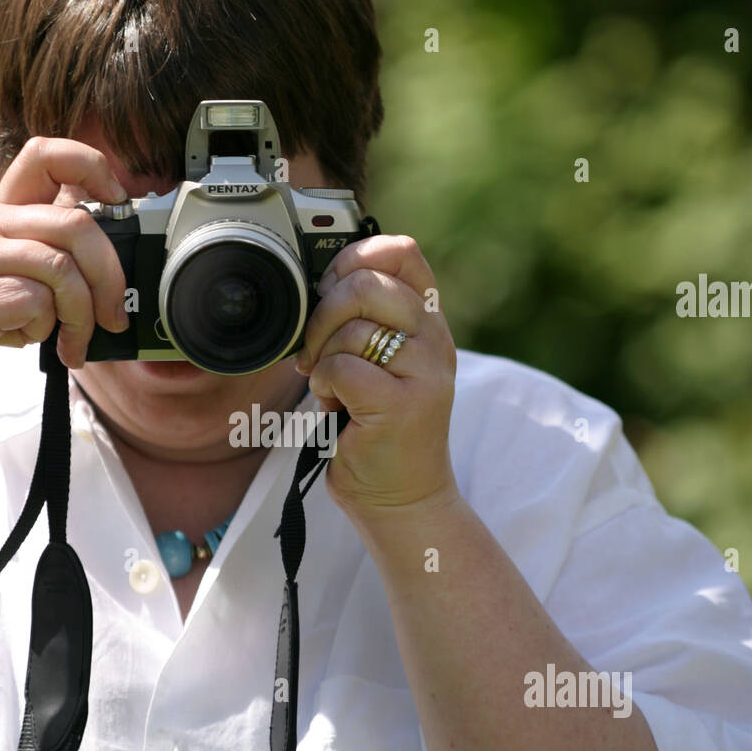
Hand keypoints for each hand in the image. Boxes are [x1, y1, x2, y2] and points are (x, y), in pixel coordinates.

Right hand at [0, 137, 129, 398]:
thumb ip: (35, 262)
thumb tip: (102, 272)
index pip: (47, 154)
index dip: (93, 167)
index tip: (117, 205)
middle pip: (77, 221)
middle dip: (111, 274)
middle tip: (115, 314)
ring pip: (63, 266)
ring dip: (83, 315)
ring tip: (75, 345)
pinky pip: (38, 304)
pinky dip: (45, 331)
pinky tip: (26, 341)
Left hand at [293, 233, 459, 518]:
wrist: (402, 497)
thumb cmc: (379, 429)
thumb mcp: (380, 363)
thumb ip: (366, 320)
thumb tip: (319, 280)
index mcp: (429, 322)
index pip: (401, 253)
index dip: (354, 259)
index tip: (330, 291)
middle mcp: (435, 341)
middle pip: (367, 283)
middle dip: (323, 313)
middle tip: (316, 349)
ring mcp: (424, 373)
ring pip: (352, 327)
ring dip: (322, 356)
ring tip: (329, 385)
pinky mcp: (402, 405)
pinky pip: (342, 367)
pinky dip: (324, 384)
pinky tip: (333, 403)